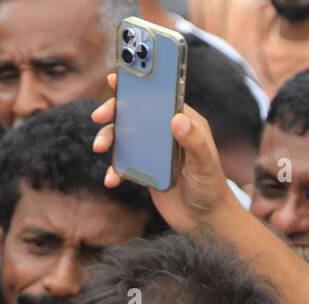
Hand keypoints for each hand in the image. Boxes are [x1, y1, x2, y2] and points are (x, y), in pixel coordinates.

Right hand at [91, 75, 234, 232]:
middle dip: (115, 113)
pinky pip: (124, 165)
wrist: (204, 220)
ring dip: (109, 140)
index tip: (117, 78)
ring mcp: (154, 152)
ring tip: (99, 148)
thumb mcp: (205, 163)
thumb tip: (176, 119)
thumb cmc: (211, 188)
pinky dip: (114, 171)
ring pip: (125, 137)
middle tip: (98, 117)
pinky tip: (111, 180)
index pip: (159, 97)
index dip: (138, 85)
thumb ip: (193, 141)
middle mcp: (166, 133)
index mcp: (184, 122)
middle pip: (136, 114)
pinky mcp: (145, 171)